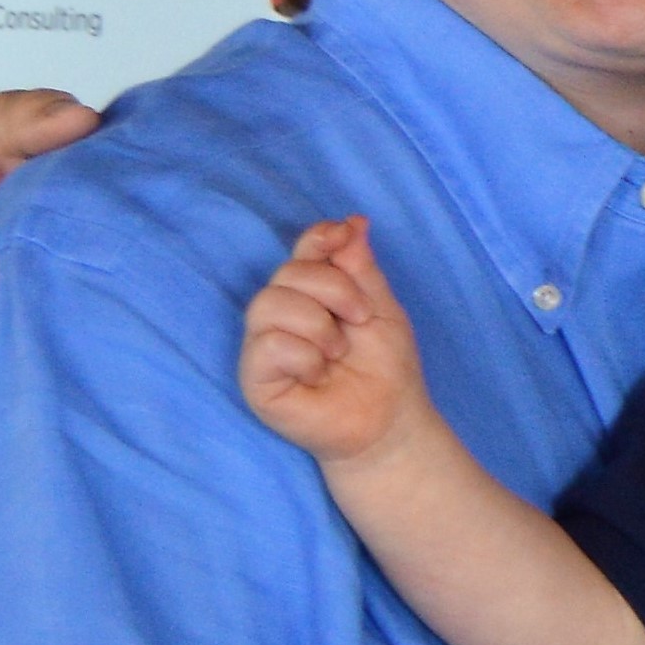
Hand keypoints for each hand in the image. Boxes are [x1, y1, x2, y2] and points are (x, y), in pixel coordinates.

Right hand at [239, 219, 424, 466]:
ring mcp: (263, 346)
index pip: (301, 253)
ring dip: (318, 325)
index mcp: (311, 295)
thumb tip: (352, 222)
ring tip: (337, 353)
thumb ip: (361, 268)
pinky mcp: (254, 378)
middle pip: (287, 273)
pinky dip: (304, 356)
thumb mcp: (380, 309)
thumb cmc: (385, 369)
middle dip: (333, 288)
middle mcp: (281, 315)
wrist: (389, 422)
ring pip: (270, 303)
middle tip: (359, 320)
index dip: (318, 239)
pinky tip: (318, 376)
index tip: (344, 236)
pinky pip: (267, 344)